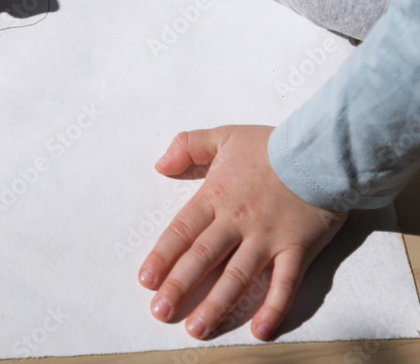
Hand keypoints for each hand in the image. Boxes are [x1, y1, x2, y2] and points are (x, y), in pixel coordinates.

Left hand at [139, 125, 347, 340]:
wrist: (319, 151)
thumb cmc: (271, 144)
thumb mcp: (224, 135)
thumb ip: (189, 145)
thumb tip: (161, 165)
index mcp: (217, 195)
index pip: (183, 231)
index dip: (163, 257)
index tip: (147, 280)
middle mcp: (237, 222)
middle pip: (202, 258)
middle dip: (179, 287)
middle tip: (160, 312)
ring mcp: (267, 239)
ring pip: (237, 277)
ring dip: (215, 305)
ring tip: (196, 329)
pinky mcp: (297, 250)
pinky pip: (284, 285)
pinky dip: (273, 309)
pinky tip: (259, 331)